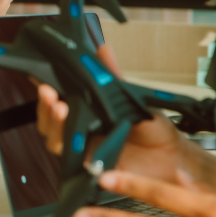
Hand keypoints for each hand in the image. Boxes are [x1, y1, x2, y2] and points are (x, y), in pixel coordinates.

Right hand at [36, 45, 185, 183]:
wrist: (173, 157)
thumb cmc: (154, 130)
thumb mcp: (132, 97)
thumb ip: (114, 75)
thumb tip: (102, 50)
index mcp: (87, 112)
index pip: (57, 100)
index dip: (46, 90)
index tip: (41, 77)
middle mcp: (81, 130)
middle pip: (48, 120)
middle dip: (44, 105)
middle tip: (48, 92)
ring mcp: (84, 148)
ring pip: (53, 138)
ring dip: (52, 122)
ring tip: (59, 108)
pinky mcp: (90, 166)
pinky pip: (70, 159)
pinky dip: (67, 146)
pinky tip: (71, 135)